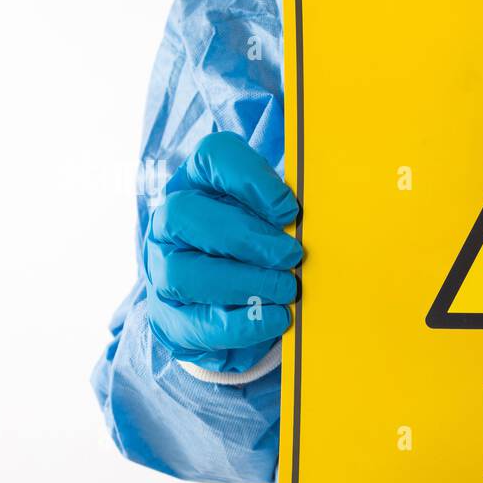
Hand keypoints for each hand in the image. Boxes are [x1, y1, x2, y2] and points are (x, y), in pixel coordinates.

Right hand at [144, 133, 301, 373]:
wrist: (230, 308)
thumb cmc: (259, 251)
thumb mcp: (274, 220)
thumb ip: (289, 214)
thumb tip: (321, 220)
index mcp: (199, 185)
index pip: (210, 158)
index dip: (249, 178)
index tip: (289, 209)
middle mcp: (170, 223)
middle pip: (185, 214)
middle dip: (245, 236)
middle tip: (291, 255)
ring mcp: (161, 270)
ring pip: (184, 273)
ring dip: (243, 283)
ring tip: (286, 290)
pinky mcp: (169, 318)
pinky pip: (196, 323)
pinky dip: (242, 324)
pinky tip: (276, 318)